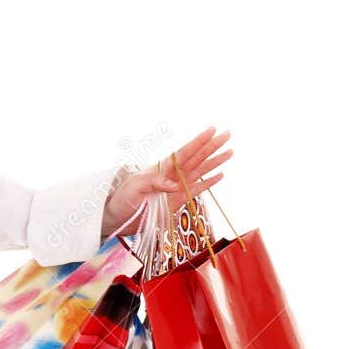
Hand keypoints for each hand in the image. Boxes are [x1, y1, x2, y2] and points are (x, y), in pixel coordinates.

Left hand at [104, 126, 233, 237]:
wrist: (119, 219)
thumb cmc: (123, 200)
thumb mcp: (134, 187)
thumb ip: (153, 182)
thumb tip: (174, 185)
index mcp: (162, 168)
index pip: (184, 152)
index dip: (198, 141)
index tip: (211, 130)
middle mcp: (172, 175)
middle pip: (196, 158)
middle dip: (212, 146)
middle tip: (227, 134)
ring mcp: (177, 187)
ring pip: (200, 171)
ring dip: (215, 161)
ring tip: (229, 151)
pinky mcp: (179, 201)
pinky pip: (198, 189)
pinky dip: (209, 182)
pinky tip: (220, 175)